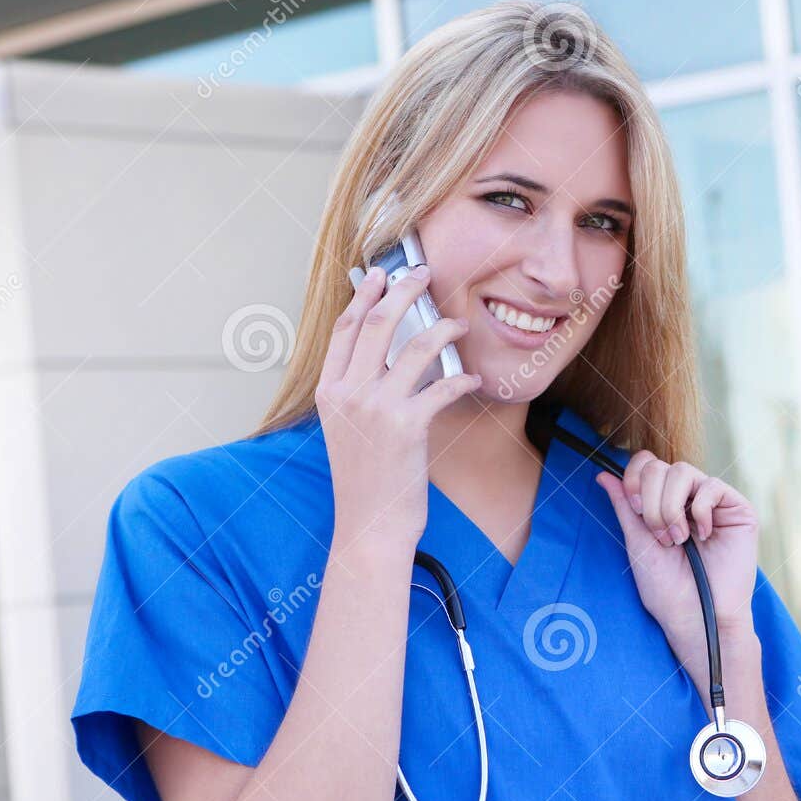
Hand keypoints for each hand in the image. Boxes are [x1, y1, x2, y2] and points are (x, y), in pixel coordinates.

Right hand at [316, 265, 480, 551]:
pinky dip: (461, 378)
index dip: (364, 296)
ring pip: (413, 346)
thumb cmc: (366, 481)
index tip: (381, 275)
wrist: (369, 526)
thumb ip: (358, 392)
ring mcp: (376, 408)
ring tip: (459, 323)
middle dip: (403, 290)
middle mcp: (347, 394)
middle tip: (423, 274)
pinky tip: (472, 378)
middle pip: (376, 323)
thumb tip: (386, 358)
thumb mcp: (347, 429)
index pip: (344, 329)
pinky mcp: (407, 427)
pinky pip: (442, 386)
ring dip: (442, 328)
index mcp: (328, 392)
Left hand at [595, 453, 758, 649]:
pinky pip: (712, 486)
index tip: (635, 511)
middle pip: (660, 466)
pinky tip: (704, 537)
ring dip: (671, 508)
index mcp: (663, 502)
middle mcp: (688, 497)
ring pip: (683, 471)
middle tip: (661, 538)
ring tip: (678, 540)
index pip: (647, 464)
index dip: (635, 478)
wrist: (698, 616)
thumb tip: (603, 474)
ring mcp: (713, 502)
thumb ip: (625, 506)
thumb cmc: (668, 588)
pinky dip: (700, 511)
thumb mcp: (637, 542)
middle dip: (651, 503)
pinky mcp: (738, 509)